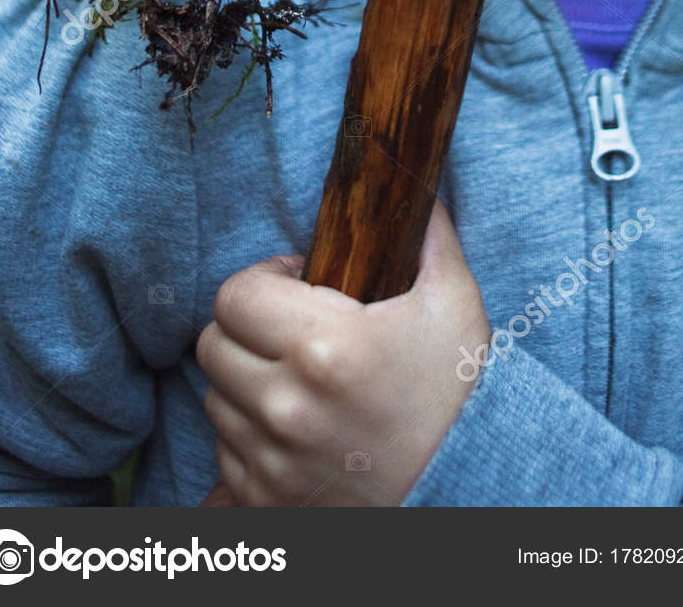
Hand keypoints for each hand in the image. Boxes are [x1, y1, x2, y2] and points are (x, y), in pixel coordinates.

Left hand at [195, 197, 490, 505]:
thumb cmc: (460, 397)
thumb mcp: (455, 305)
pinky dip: (252, 436)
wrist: (469, 492)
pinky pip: (227, 453)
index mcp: (325, 348)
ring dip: (246, 382)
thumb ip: (426, 236)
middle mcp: (286, 407)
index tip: (295, 285)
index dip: (263, 282)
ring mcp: (272, 460)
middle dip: (247, 329)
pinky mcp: (265, 501)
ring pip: (216, 400)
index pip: (234, 296)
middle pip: (213, 346)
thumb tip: (408, 180)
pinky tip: (298, 427)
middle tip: (290, 331)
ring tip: (298, 380)